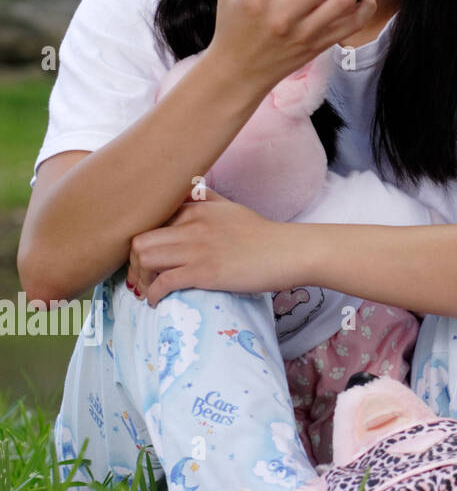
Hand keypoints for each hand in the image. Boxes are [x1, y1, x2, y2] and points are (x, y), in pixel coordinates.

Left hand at [125, 188, 294, 306]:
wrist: (288, 251)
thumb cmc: (263, 233)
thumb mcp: (232, 207)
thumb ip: (209, 198)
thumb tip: (192, 189)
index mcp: (196, 210)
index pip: (149, 221)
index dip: (140, 242)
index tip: (144, 259)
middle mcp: (192, 226)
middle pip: (139, 241)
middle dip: (133, 263)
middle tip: (141, 278)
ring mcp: (197, 249)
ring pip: (145, 259)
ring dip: (140, 279)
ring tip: (147, 290)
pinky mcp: (204, 272)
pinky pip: (163, 282)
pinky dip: (153, 294)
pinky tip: (157, 301)